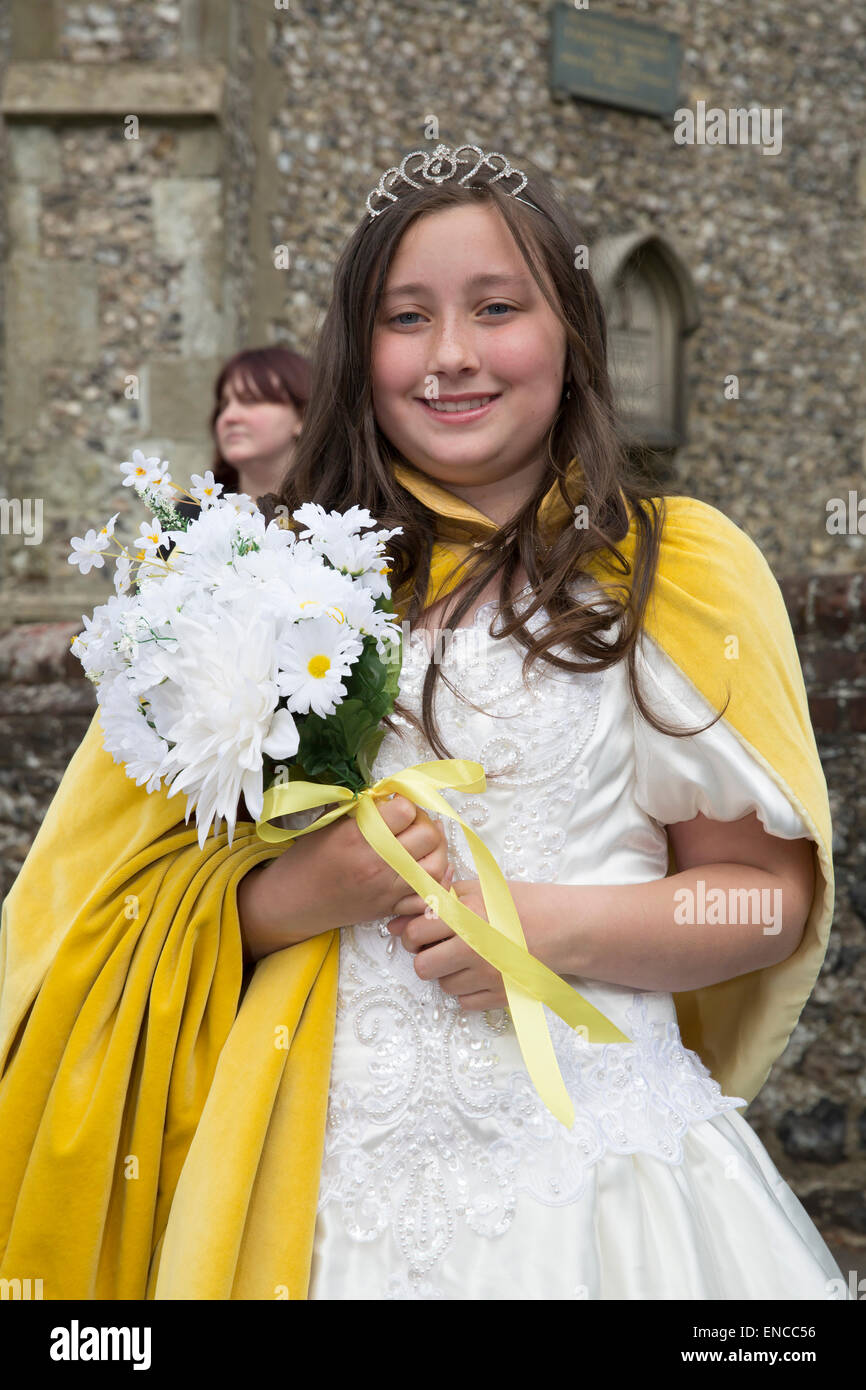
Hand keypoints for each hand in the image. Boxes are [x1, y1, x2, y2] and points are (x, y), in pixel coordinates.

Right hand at [238, 794, 450, 960]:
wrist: (291, 903)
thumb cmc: (306, 859)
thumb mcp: (327, 824)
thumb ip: (360, 808)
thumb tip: (389, 794)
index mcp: (359, 837)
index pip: (405, 810)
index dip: (404, 802)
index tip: (395, 804)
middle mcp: (377, 863)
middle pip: (427, 836)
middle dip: (424, 822)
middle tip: (412, 822)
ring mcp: (387, 889)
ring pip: (436, 866)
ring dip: (437, 850)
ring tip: (423, 843)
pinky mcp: (390, 908)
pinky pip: (428, 895)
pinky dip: (437, 881)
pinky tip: (427, 868)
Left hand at [386, 875, 508, 1011]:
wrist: (564, 928)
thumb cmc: (518, 904)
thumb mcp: (478, 889)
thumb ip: (434, 902)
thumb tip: (393, 924)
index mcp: (467, 915)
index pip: (415, 934)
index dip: (414, 932)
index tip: (425, 929)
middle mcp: (475, 948)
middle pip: (422, 966)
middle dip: (426, 955)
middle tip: (442, 945)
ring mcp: (488, 976)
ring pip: (442, 986)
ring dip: (448, 972)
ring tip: (468, 956)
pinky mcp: (500, 996)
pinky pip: (464, 1002)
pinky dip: (467, 990)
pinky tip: (481, 971)